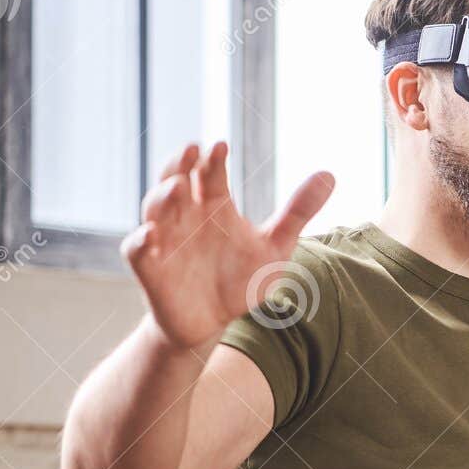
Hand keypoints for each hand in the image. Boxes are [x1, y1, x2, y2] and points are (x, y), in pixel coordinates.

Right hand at [121, 142, 334, 350]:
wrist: (212, 322)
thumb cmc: (240, 279)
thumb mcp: (275, 245)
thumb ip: (297, 211)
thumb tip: (330, 174)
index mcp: (213, 206)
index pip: (210, 174)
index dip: (213, 160)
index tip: (221, 146)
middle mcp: (185, 216)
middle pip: (176, 180)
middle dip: (180, 165)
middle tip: (192, 149)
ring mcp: (164, 239)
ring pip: (154, 209)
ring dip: (163, 196)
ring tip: (178, 187)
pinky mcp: (150, 267)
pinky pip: (138, 250)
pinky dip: (141, 241)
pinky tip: (151, 234)